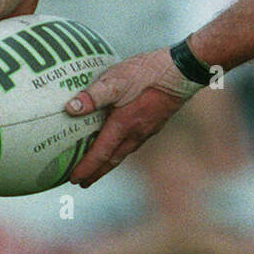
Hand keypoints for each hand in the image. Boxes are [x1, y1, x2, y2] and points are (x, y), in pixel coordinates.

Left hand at [65, 47, 201, 187]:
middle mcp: (136, 133)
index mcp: (123, 125)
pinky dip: (121, 150)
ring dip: (109, 163)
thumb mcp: (117, 79)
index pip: (100, 154)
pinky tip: (121, 143)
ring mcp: (147, 129)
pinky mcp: (155, 122)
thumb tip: (70, 109)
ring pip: (124, 153)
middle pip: (112, 160)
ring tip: (99, 167)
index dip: (86, 168)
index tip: (73, 179)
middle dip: (96, 172)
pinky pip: (134, 143)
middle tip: (83, 183)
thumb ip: (94, 95)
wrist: (183, 71)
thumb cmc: (149, 73)